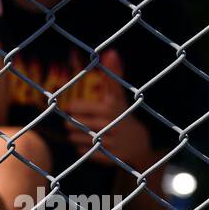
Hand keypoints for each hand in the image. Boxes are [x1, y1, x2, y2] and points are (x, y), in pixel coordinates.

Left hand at [65, 50, 152, 169]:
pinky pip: (85, 152)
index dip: (72, 108)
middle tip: (70, 123)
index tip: (68, 108)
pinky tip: (86, 144)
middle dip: (71, 123)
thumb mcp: (117, 95)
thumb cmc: (122, 113)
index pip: (78, 107)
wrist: (139, 143)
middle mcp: (111, 125)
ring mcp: (111, 142)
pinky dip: (82, 149)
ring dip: (74, 136)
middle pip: (76, 124)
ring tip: (76, 133)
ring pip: (78, 138)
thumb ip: (112, 75)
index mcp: (110, 107)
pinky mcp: (110, 157)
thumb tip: (111, 52)